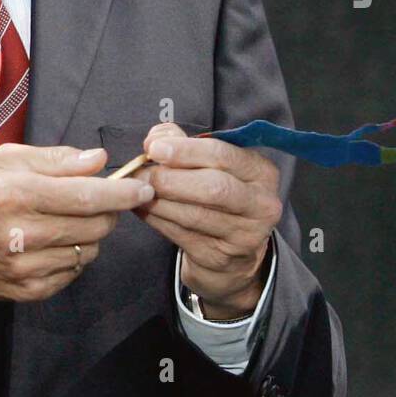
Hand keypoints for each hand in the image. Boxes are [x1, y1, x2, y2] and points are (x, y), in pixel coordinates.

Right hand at [0, 143, 153, 302]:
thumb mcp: (2, 162)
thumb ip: (54, 160)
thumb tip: (98, 160)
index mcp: (17, 195)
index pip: (87, 195)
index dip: (122, 192)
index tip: (143, 187)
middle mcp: (23, 234)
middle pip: (96, 225)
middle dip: (110, 210)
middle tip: (104, 199)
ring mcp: (26, 267)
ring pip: (89, 250)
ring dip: (92, 234)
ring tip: (71, 220)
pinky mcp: (28, 290)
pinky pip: (73, 272)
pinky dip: (75, 255)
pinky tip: (56, 242)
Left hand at [139, 123, 281, 318]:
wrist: (234, 252)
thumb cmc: (220, 196)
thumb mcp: (213, 165)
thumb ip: (184, 144)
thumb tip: (156, 139)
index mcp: (261, 171)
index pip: (223, 155)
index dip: (186, 151)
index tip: (154, 148)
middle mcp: (260, 203)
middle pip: (213, 188)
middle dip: (171, 179)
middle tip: (141, 174)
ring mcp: (244, 234)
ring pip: (194, 214)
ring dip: (157, 201)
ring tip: (134, 191)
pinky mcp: (221, 257)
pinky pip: (181, 235)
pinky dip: (156, 219)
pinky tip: (142, 209)